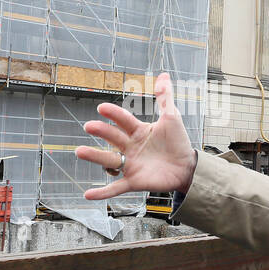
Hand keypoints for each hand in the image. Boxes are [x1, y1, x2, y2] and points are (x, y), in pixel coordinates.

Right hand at [76, 72, 196, 200]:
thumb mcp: (172, 118)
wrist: (188, 167)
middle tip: (89, 126)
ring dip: (95, 156)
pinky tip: (88, 195)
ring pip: (109, 160)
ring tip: (79, 152)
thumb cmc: (178, 142)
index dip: (113, 114)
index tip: (101, 108)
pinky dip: (102, 193)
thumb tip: (164, 75)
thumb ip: (165, 97)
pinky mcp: (134, 181)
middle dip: (102, 131)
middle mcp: (130, 147)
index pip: (123, 120)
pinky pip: (115, 187)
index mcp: (138, 131)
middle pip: (113, 138)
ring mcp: (130, 164)